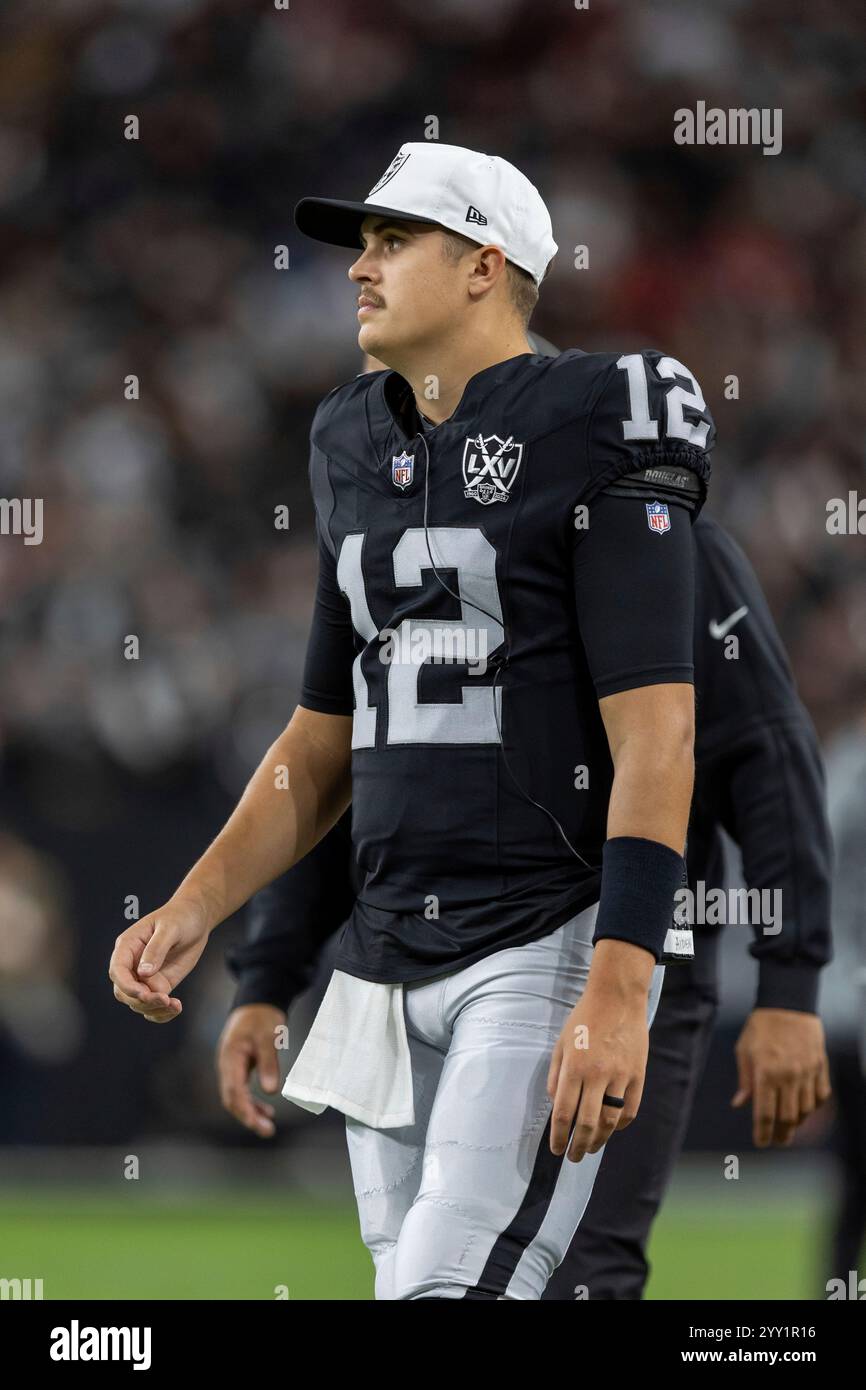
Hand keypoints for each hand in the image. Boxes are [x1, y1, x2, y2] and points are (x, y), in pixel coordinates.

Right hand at [108, 896, 210, 1022]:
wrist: (196, 919)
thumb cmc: (181, 917)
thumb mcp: (170, 928)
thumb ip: (156, 949)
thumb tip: (143, 973)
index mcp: (128, 946)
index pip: (117, 971)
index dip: (127, 985)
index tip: (144, 993)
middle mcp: (132, 964)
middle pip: (124, 992)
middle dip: (141, 1000)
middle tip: (165, 999)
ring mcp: (145, 977)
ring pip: (138, 1002)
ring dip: (154, 1008)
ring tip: (175, 1006)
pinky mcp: (160, 984)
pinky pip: (153, 1006)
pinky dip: (162, 1013)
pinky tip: (176, 1009)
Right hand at [217, 1005, 286, 1137]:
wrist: (257, 1003)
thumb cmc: (262, 1017)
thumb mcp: (269, 1037)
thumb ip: (269, 1063)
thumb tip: (271, 1092)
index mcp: (231, 1057)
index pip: (234, 1091)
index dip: (245, 1110)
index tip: (258, 1124)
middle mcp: (227, 1065)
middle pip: (232, 1099)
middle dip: (248, 1117)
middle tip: (268, 1130)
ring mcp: (231, 1068)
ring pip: (236, 1098)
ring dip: (250, 1113)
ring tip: (268, 1126)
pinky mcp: (239, 1069)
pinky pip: (242, 1091)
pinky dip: (252, 1103)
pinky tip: (267, 1111)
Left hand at [547, 981, 648, 1162]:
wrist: (617, 998)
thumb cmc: (584, 1019)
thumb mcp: (561, 1044)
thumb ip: (557, 1076)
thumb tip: (555, 1105)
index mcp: (574, 1067)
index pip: (564, 1112)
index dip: (559, 1136)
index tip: (557, 1150)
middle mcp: (597, 1075)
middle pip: (586, 1123)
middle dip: (578, 1146)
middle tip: (573, 1157)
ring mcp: (620, 1076)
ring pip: (609, 1121)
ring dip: (599, 1140)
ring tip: (591, 1148)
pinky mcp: (638, 1075)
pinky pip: (630, 1109)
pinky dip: (619, 1124)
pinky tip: (611, 1129)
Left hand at [732, 1008, 831, 1146]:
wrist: (788, 1004)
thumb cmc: (760, 1027)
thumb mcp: (744, 1050)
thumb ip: (744, 1080)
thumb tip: (739, 1104)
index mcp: (765, 1074)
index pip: (764, 1114)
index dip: (762, 1133)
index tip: (760, 1143)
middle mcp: (788, 1077)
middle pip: (787, 1118)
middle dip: (782, 1134)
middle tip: (777, 1142)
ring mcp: (807, 1073)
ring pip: (805, 1110)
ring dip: (797, 1123)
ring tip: (789, 1128)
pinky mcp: (820, 1067)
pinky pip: (820, 1096)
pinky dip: (813, 1107)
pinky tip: (805, 1110)